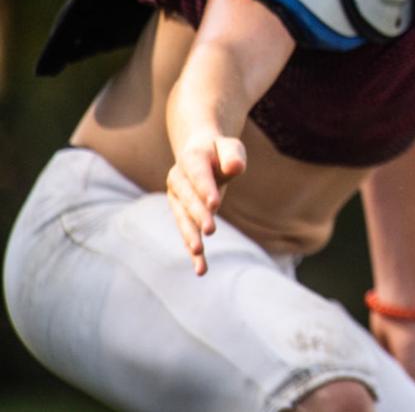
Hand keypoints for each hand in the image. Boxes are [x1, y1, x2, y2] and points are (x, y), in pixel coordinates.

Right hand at [165, 134, 246, 275]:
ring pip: (183, 220)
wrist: (201, 154)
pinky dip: (193, 253)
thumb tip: (236, 168)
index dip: (206, 189)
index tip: (215, 205)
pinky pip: (187, 234)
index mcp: (190, 159)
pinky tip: (201, 270)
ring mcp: (177, 199)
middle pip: (189, 200)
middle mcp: (178, 180)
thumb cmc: (219, 152)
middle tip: (210, 230)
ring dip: (190, 236)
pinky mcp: (182, 215)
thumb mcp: (230, 147)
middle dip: (199, 215)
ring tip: (198, 252)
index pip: (198, 175)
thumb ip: (233, 156)